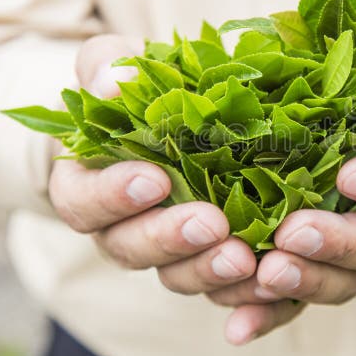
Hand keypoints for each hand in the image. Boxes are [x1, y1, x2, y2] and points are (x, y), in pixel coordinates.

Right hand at [49, 35, 257, 296]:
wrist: (167, 115)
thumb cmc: (134, 90)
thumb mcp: (115, 64)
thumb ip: (105, 67)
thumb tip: (112, 83)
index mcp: (86, 184)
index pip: (84, 202)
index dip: (113, 197)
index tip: (155, 180)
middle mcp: (118, 227)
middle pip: (130, 249)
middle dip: (170, 239)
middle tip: (212, 224)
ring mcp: (163, 249)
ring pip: (176, 275)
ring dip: (208, 270)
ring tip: (246, 258)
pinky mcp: (204, 259)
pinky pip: (217, 286)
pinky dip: (241, 290)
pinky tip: (271, 279)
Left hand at [207, 145, 355, 344]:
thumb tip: (316, 49)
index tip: (352, 174)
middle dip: (337, 244)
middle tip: (294, 234)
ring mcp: (355, 259)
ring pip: (341, 284)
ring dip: (303, 283)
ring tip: (267, 273)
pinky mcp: (317, 277)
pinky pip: (296, 307)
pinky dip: (267, 318)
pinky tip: (236, 329)